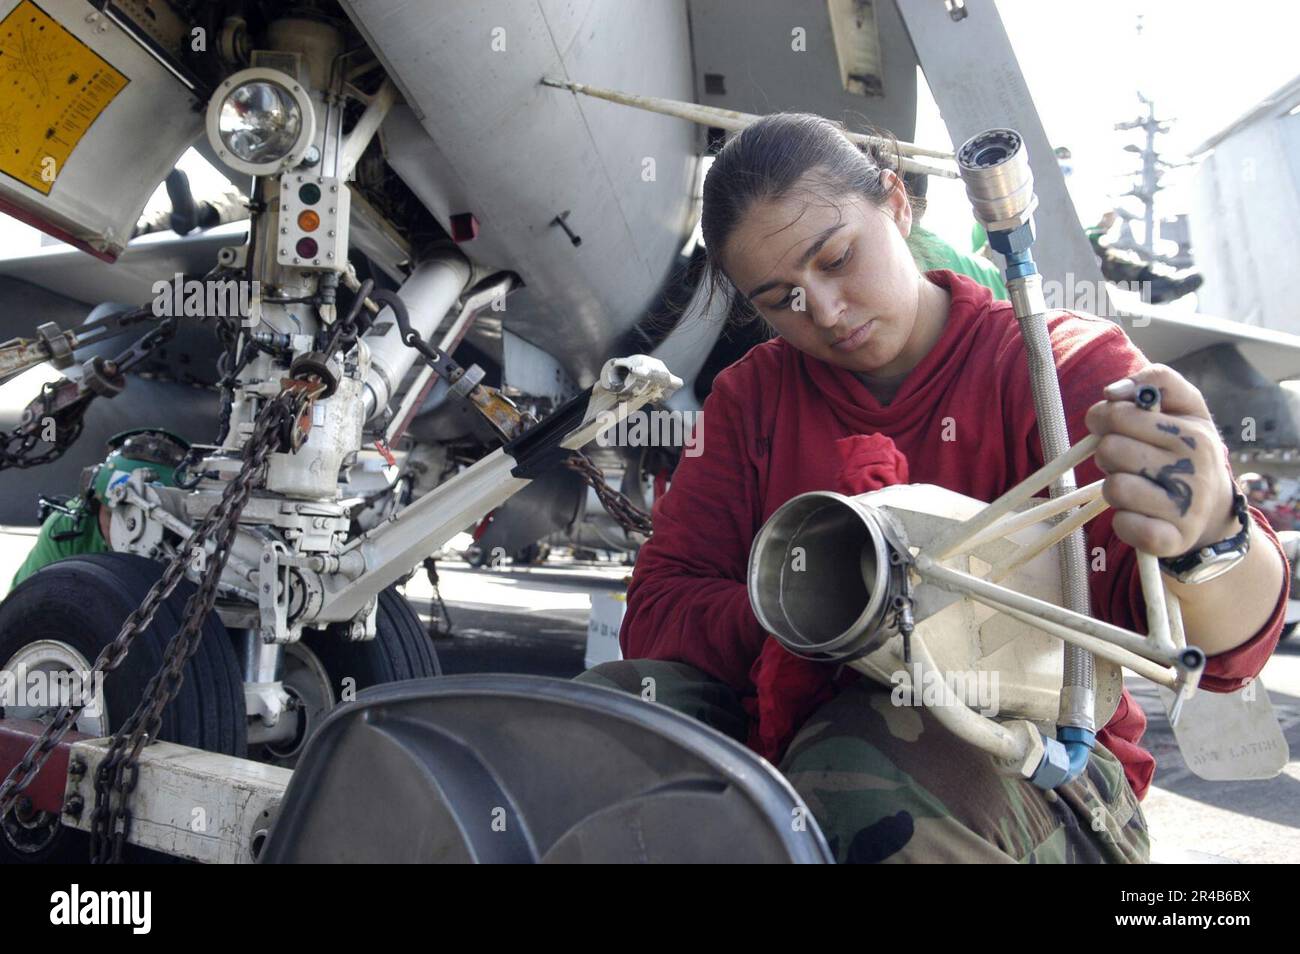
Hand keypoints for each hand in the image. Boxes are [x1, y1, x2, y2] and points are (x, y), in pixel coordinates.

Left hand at [1084, 365, 1237, 558]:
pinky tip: (1140, 515)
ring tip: (1137, 486)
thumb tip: (1113, 391)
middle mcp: (1194, 470)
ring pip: (1113, 488)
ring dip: (1115, 487)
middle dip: (1109, 454)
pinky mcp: (1171, 541)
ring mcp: (1185, 508)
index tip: (1115, 428)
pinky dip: (1123, 522)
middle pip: (1109, 450)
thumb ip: (1155, 382)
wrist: (1214, 511)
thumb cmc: (1186, 451)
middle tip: (1129, 461)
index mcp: (1193, 433)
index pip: (1118, 414)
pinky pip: (1123, 526)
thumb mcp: (1184, 407)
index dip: (1104, 419)